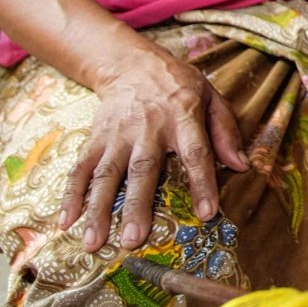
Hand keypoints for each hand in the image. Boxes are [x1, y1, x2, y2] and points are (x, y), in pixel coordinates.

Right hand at [59, 47, 247, 252]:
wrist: (132, 63)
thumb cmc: (179, 86)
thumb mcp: (211, 97)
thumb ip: (226, 131)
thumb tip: (241, 166)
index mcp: (183, 117)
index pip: (196, 153)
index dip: (202, 183)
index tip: (206, 213)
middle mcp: (148, 128)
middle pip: (142, 170)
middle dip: (136, 206)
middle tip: (133, 240)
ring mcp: (118, 134)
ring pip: (106, 174)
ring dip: (98, 209)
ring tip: (93, 243)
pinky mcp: (96, 137)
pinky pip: (81, 168)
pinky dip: (72, 195)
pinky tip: (66, 221)